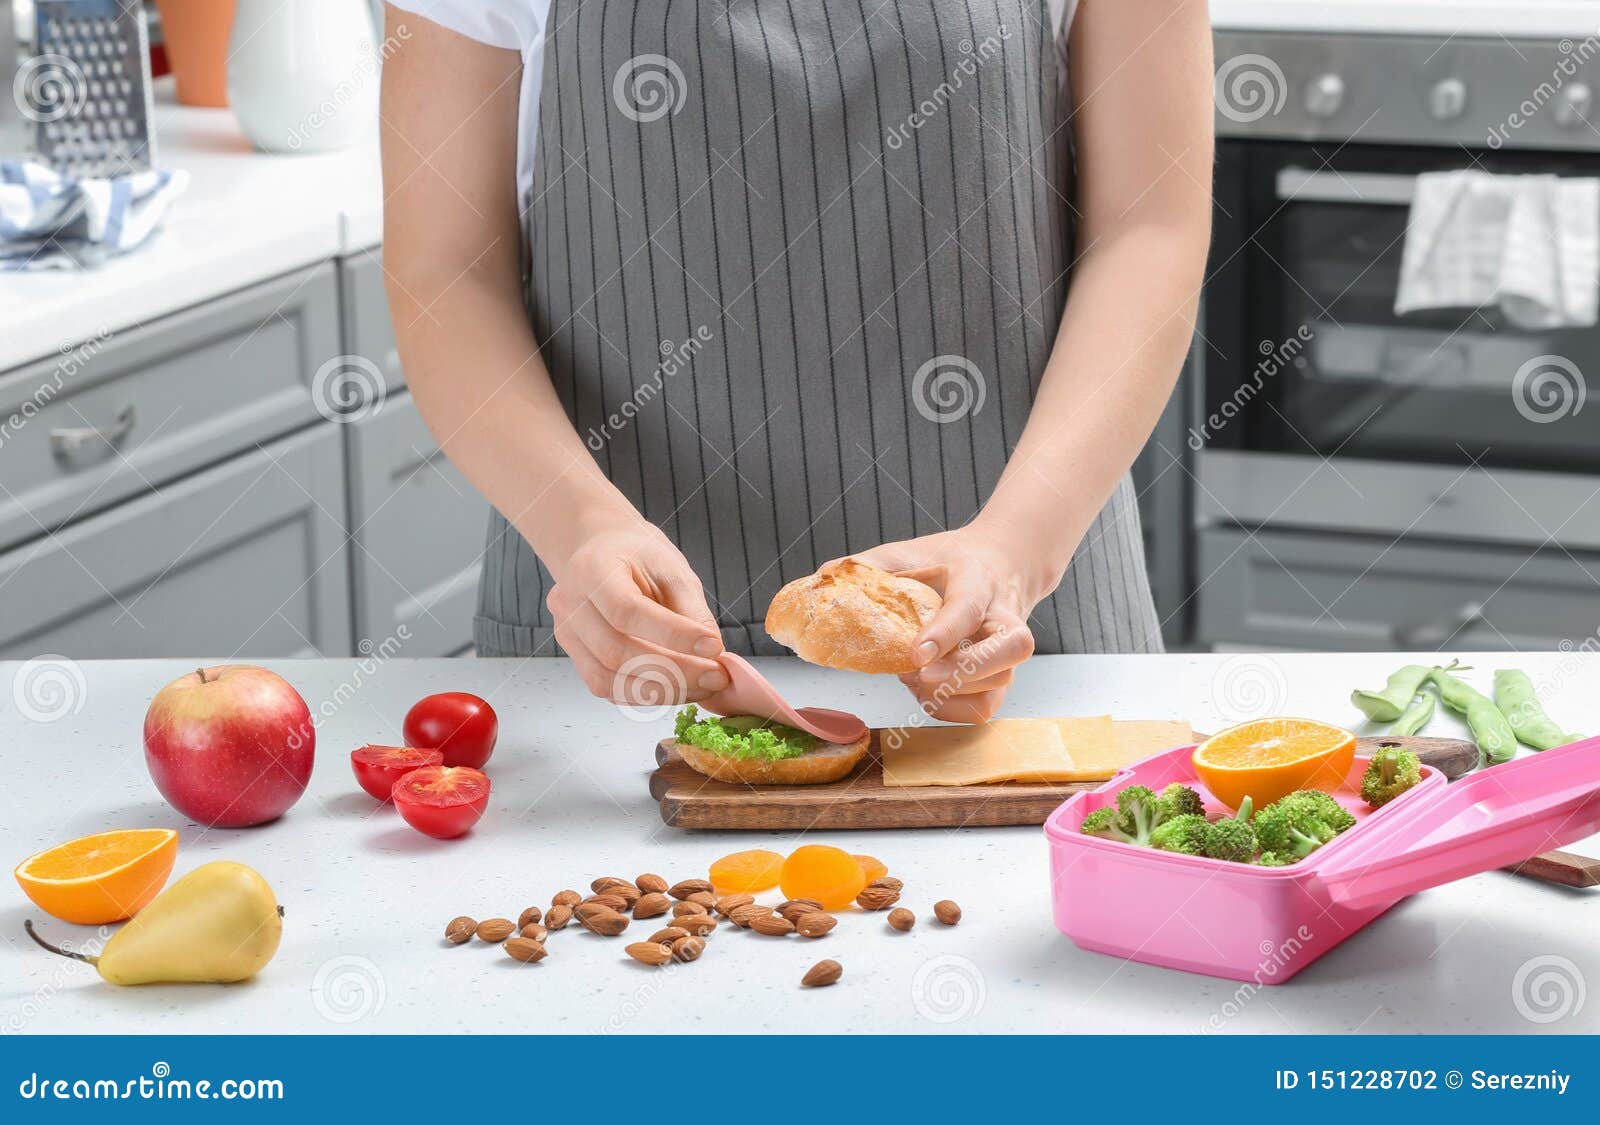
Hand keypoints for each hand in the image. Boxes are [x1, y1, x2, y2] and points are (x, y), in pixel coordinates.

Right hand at [546, 518, 728, 705]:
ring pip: (610, 680)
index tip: (713, 647)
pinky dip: (648, 694)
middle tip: (716, 677)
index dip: (673, 635)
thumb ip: (691, 610)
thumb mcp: (672, 568)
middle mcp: (569, 604)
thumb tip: (714, 654)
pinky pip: (610, 688)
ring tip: (703, 686)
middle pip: (615, 652)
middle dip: (674, 671)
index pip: (626, 611)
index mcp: (590, 569)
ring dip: (663, 691)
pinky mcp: (576, 659)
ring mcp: (567, 635)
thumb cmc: (639, 556)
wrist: (604, 554)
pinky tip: (680, 688)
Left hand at [852, 526, 1038, 723]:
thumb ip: (873, 564)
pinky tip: (926, 689)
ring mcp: (1007, 651)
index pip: (970, 607)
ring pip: (997, 684)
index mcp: (979, 581)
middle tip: (920, 674)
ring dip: (949, 691)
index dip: (944, 633)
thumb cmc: (950, 563)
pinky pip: (984, 707)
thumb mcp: (913, 552)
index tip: (915, 653)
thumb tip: (825, 575)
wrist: (1000, 564)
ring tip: (914, 675)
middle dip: (964, 670)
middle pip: (1010, 650)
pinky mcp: (1002, 677)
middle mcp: (1005, 617)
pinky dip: (949, 708)